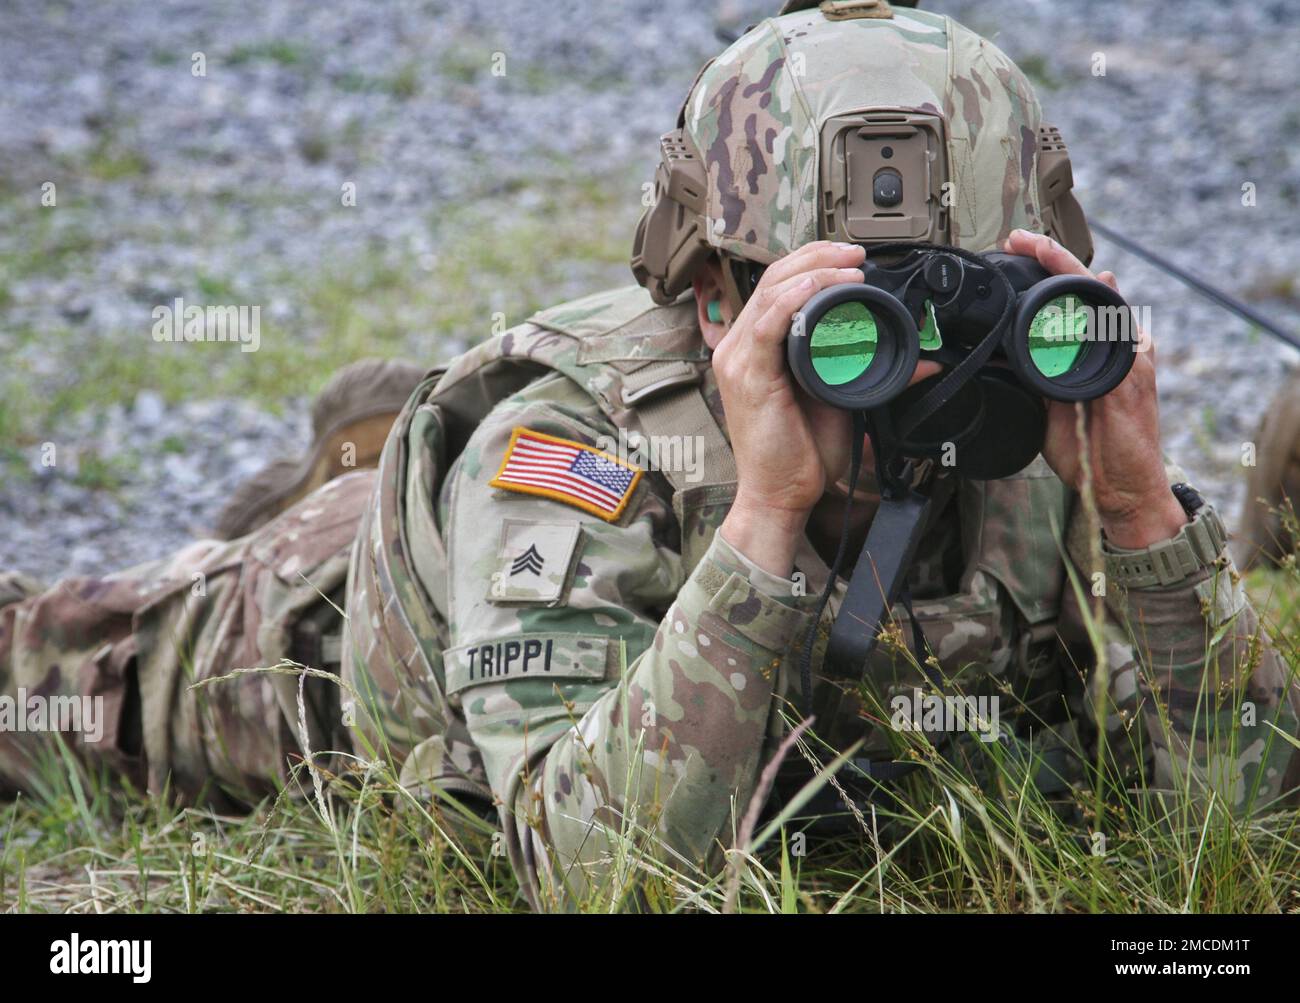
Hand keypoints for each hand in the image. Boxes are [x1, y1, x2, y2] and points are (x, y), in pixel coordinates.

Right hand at [713, 241, 867, 574]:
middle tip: (856, 253)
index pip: (777, 286)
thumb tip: (924, 361)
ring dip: (812, 271)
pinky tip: (817, 289)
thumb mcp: (840, 399)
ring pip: (769, 293)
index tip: (852, 258)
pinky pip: (766, 326)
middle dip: (816, 256)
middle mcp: (739, 347)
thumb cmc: (802, 452)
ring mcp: (738, 360)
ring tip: (850, 267)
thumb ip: (872, 373)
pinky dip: (793, 301)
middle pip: (772, 279)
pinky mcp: (747, 376)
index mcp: (754, 347)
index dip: (812, 262)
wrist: (781, 494)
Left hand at [1003, 229, 1185, 547]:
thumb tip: (1002, 355)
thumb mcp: (1047, 408)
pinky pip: (1118, 336)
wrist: (1120, 491)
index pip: (1069, 302)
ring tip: (1044, 249)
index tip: (1017, 250)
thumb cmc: (1088, 450)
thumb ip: (1034, 377)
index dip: (1046, 273)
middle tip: (1023, 238)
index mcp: (1092, 353)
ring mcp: (1126, 360)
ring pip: (1104, 302)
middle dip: (1057, 260)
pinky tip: (1088, 289)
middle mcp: (1113, 349)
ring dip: (1073, 274)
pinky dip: (1101, 314)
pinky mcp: (1133, 378)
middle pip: (1088, 291)